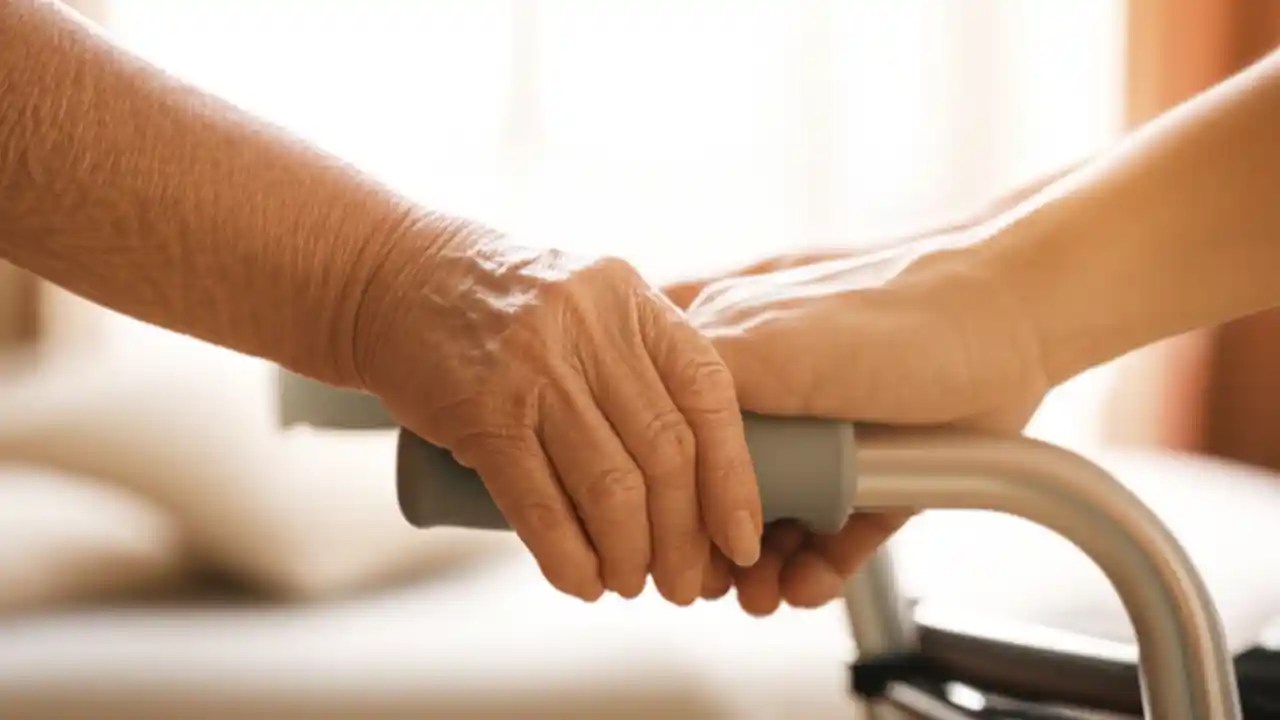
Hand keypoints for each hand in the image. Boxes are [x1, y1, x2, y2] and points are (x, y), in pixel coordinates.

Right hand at [355, 222, 762, 603]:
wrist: (392, 276)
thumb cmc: (503, 305)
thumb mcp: (587, 302)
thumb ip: (640, 362)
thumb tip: (696, 477)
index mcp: (632, 299)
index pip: (710, 395)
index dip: (734, 478)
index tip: (742, 538)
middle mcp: (591, 327)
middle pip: (666, 452)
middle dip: (684, 536)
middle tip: (685, 583)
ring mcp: (534, 367)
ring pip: (611, 485)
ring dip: (629, 555)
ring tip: (630, 584)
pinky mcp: (481, 411)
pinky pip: (539, 502)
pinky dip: (568, 556)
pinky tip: (582, 584)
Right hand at [666, 235, 1049, 613]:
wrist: (1012, 326)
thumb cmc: (889, 315)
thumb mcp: (766, 343)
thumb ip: (692, 386)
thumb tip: (637, 432)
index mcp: (731, 352)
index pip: (673, 432)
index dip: (666, 486)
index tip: (659, 530)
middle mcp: (774, 396)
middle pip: (721, 485)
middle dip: (713, 540)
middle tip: (708, 580)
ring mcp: (826, 437)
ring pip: (777, 519)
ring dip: (762, 566)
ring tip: (761, 594)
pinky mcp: (878, 474)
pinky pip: (838, 533)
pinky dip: (820, 566)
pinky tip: (806, 584)